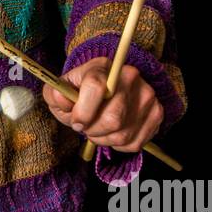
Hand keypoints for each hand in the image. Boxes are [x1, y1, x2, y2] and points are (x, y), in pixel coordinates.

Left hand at [42, 57, 163, 152]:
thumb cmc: (80, 93)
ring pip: (123, 134)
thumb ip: (55, 94)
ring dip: (104, 139)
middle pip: (113, 118)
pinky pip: (135, 142)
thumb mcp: (61, 91)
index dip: (83, 112)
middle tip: (87, 127)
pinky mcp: (156, 112)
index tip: (76, 122)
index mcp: (101, 67)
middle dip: (93, 130)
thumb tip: (62, 99)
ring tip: (98, 130)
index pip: (96, 87)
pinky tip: (113, 132)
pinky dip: (119, 145)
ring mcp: (147, 94)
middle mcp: (129, 76)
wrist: (106, 90)